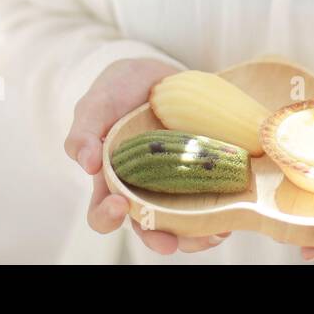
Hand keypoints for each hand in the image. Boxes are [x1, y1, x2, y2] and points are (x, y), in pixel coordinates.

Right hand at [65, 57, 232, 254]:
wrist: (156, 71)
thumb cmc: (118, 91)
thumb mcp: (97, 103)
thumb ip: (83, 131)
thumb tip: (86, 164)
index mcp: (112, 181)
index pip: (103, 213)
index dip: (107, 216)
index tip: (118, 204)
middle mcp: (143, 190)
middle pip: (147, 228)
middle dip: (157, 239)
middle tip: (167, 242)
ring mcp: (174, 184)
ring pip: (182, 223)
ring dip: (195, 236)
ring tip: (212, 234)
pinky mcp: (201, 173)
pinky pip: (209, 202)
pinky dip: (220, 213)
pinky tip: (229, 214)